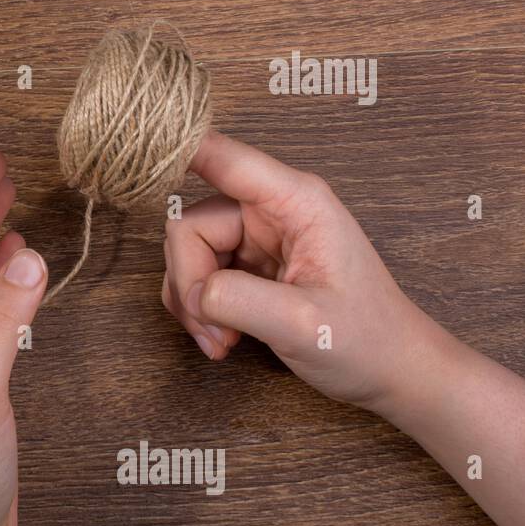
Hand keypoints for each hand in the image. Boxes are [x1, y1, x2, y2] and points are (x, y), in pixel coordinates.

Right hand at [161, 130, 444, 416]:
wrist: (392, 373)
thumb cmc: (368, 342)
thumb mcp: (306, 325)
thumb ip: (241, 300)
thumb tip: (195, 292)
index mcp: (296, 202)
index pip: (222, 157)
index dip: (174, 152)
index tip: (132, 160)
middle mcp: (273, 210)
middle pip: (190, 224)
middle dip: (190, 282)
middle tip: (212, 329)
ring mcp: (258, 237)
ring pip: (187, 252)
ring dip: (193, 302)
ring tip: (221, 340)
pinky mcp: (249, 264)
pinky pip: (197, 274)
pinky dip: (198, 309)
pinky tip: (220, 337)